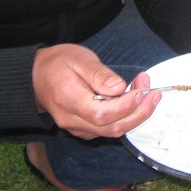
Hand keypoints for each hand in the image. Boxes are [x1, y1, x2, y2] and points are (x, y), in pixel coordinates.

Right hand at [32, 44, 160, 139]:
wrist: (36, 77)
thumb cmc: (58, 63)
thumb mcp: (78, 58)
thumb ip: (98, 74)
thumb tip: (119, 88)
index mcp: (67, 99)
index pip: (100, 113)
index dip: (125, 106)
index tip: (141, 90)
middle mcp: (71, 119)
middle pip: (110, 128)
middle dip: (138, 112)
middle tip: (153, 92)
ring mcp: (77, 127)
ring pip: (112, 131)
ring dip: (135, 115)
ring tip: (145, 90)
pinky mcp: (84, 129)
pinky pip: (108, 129)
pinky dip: (125, 117)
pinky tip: (133, 99)